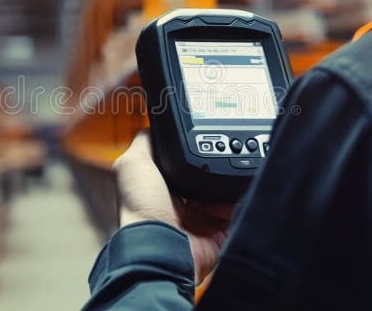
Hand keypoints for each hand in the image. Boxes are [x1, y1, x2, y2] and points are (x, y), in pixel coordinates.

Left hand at [113, 130, 233, 283]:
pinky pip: (236, 214)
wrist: (160, 245)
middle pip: (206, 177)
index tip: (206, 137)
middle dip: (216, 166)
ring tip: (234, 169)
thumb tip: (155, 126)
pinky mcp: (217, 234)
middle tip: (227, 151)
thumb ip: (145, 142)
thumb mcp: (132, 163)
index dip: (193, 151)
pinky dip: (239, 203)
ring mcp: (199, 221)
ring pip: (224, 195)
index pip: (182, 164)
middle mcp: (180, 204)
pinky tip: (237, 191)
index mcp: (161, 188)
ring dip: (229, 183)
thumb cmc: (141, 207)